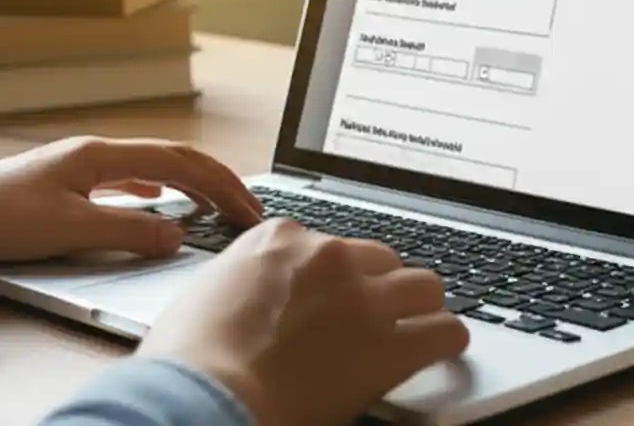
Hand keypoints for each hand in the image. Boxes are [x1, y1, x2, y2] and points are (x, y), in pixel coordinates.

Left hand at [0, 136, 262, 280]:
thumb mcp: (71, 230)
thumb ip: (130, 231)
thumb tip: (178, 236)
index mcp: (102, 155)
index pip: (180, 162)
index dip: (222, 184)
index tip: (249, 208)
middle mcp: (95, 153)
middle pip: (173, 160)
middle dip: (216, 183)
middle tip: (247, 209)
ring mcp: (80, 167)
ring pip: (152, 169)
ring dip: (190, 186)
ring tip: (216, 205)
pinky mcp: (66, 185)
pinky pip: (128, 181)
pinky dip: (158, 192)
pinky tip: (159, 203)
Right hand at [138, 218, 470, 425]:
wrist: (204, 395)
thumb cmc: (187, 360)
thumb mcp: (201, 296)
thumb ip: (240, 283)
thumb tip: (242, 297)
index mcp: (278, 238)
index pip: (327, 243)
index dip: (332, 277)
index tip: (329, 298)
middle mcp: (328, 256)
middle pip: (380, 259)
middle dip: (378, 287)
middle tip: (369, 319)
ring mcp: (364, 298)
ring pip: (423, 286)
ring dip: (418, 308)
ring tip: (412, 330)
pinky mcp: (390, 345)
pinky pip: (445, 331)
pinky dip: (445, 342)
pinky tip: (439, 352)